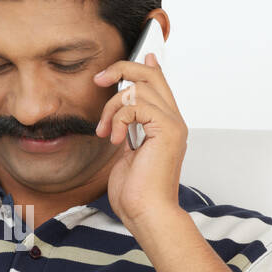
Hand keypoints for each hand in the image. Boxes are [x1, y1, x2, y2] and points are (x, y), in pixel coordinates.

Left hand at [92, 52, 188, 231]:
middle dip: (121, 69)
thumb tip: (118, 115)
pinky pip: (136, 104)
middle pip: (151, 74)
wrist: (147, 213)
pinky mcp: (166, 129)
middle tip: (99, 80)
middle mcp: (173, 121)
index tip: (131, 59)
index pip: (158, 84)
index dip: (143, 66)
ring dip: (112, 108)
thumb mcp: (126, 154)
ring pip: (138, 88)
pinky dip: (118, 118)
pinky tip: (115, 139)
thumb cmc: (136, 192)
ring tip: (105, 131)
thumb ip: (126, 131)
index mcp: (165, 126)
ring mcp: (172, 124)